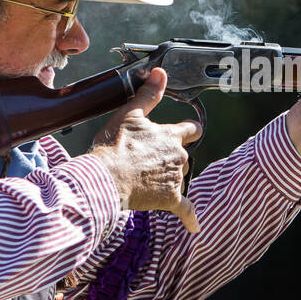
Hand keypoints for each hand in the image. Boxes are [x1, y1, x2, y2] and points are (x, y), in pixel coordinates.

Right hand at [86, 68, 203, 232]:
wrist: (105, 178)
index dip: (187, 131)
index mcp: (172, 136)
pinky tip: (195, 227)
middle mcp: (179, 157)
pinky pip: (186, 210)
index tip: (184, 133)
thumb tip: (160, 72)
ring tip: (144, 179)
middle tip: (147, 160)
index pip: (191, 130)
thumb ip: (148, 95)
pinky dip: (190, 219)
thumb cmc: (113, 146)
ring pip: (180, 177)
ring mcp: (176, 179)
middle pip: (184, 156)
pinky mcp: (171, 199)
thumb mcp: (130, 114)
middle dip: (171, 157)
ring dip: (169, 178)